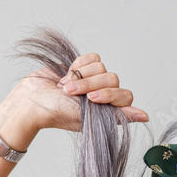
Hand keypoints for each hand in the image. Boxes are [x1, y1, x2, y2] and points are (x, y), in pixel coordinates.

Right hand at [9, 53, 148, 133]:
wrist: (31, 100)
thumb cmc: (57, 113)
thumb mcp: (89, 118)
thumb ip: (118, 115)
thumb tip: (145, 117)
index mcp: (109, 110)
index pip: (125, 95)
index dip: (110, 94)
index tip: (91, 99)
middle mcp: (104, 95)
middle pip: (113, 78)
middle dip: (90, 84)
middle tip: (71, 92)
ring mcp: (93, 81)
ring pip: (102, 66)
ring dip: (81, 74)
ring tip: (66, 86)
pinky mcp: (82, 67)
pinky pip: (92, 58)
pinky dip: (79, 64)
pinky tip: (67, 74)